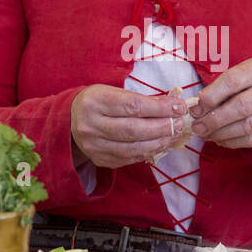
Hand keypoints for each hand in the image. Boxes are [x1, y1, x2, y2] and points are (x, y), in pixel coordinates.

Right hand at [70, 85, 191, 168]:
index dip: (159, 108)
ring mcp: (93, 145)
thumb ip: (140, 100)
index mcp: (95, 102)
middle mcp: (90, 125)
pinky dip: (148, 152)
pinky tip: (160, 145)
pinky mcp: (99, 159)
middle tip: (180, 123)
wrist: (71, 120)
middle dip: (162, 127)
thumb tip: (173, 105)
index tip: (178, 107)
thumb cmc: (99, 102)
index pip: (132, 106)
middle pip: (133, 130)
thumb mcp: (114, 93)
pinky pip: (128, 159)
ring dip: (158, 143)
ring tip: (174, 135)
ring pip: (132, 148)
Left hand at [189, 57, 251, 149]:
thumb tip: (197, 110)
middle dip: (214, 120)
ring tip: (206, 135)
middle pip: (241, 106)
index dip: (211, 97)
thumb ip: (218, 89)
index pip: (232, 82)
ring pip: (247, 126)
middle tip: (198, 127)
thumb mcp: (239, 77)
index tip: (196, 109)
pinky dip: (231, 142)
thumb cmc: (251, 85)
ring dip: (221, 134)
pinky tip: (220, 140)